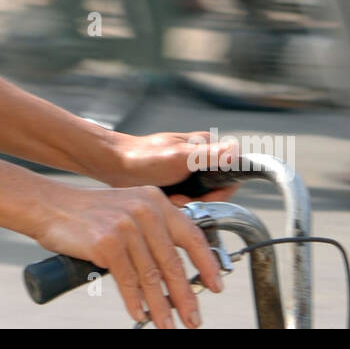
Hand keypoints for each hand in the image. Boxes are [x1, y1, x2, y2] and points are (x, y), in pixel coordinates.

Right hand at [33, 183, 223, 327]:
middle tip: (193, 319)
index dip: (207, 264)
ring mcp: (126, 226)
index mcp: (155, 201)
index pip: (192, 235)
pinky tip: (140, 314)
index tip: (215, 286)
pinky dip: (135, 302)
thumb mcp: (127, 209)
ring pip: (151, 277)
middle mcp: (145, 211)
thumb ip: (152, 231)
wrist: (50, 206)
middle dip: (186, 296)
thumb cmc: (88, 213)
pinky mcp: (108, 243)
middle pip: (173, 263)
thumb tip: (174, 272)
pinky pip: (128, 281)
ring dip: (161, 307)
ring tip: (167, 325)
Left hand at [107, 130, 241, 205]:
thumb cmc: (144, 157)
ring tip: (171, 198)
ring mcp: (188, 170)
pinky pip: (186, 198)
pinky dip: (177, 203)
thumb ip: (208, 155)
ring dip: (188, 202)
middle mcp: (200, 156)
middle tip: (181, 198)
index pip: (231, 173)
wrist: (115, 164)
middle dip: (200, 199)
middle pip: (216, 188)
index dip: (221, 191)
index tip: (205, 198)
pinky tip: (166, 200)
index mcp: (205, 145)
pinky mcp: (177, 181)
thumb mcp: (179, 157)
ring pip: (201, 196)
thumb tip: (234, 150)